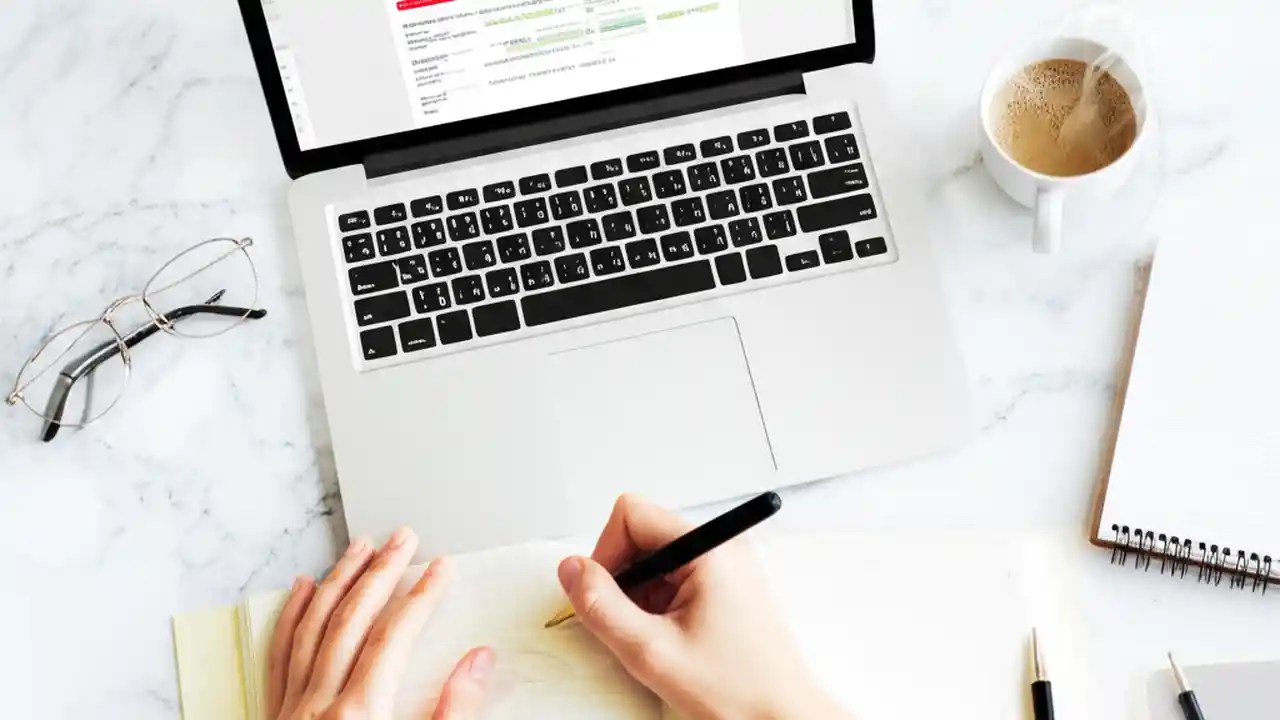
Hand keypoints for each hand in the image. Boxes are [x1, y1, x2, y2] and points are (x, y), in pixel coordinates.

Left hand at [269, 528, 494, 719]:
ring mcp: (293, 710)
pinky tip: (303, 588)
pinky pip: (280, 655)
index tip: (441, 568)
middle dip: (380, 572)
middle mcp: (320, 706)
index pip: (395, 636)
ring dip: (338, 581)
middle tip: (402, 539)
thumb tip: (478, 661)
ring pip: (312, 629)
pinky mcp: (276, 717)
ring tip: (359, 548)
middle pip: (352, 620)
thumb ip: (455, 711)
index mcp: (361, 715)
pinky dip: (291, 617)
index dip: (422, 596)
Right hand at [557, 495, 848, 719]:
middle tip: (628, 625)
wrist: (785, 719)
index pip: (631, 514)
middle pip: (642, 534)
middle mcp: (722, 547)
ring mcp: (727, 566)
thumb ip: (602, 606)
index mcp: (709, 548)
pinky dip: (659, 606)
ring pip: (656, 560)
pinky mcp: (727, 586)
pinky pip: (676, 579)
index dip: (605, 553)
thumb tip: (571, 570)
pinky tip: (670, 640)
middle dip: (623, 579)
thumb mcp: (652, 651)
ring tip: (656, 639)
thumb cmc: (738, 689)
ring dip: (641, 597)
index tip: (603, 596)